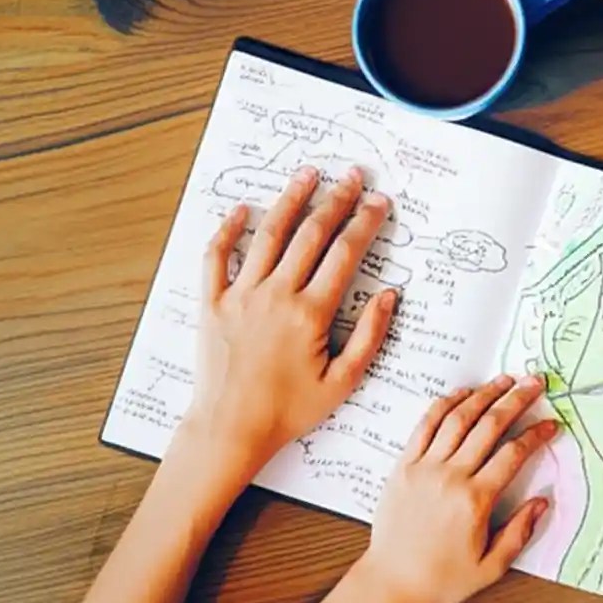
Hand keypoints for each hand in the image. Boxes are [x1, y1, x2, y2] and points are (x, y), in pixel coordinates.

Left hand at [186, 165, 395, 463]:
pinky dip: (227, 230)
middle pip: (310, 234)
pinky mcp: (212, 304)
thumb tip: (390, 296)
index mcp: (311, 313)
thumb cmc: (289, 410)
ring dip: (291, 201)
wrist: (231, 428)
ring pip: (268, 235)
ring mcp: (241, 296)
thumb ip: (370, 336)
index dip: (365, 223)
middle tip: (352, 178)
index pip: (345, 254)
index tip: (379, 203)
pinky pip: (217, 258)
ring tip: (308, 174)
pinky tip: (241, 209)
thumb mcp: (343, 382)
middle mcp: (276, 296)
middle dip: (336, 200)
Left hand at [360, 375, 557, 602]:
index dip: (536, 435)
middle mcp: (451, 476)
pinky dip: (445, 404)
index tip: (551, 424)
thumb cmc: (441, 579)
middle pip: (489, 426)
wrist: (391, 581)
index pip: (513, 454)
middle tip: (534, 383)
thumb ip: (519, 533)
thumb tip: (542, 501)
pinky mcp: (404, 465)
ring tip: (504, 380)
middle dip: (516, 400)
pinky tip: (462, 394)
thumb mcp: (490, 567)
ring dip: (484, 394)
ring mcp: (424, 467)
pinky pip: (426, 426)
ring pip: (458, 418)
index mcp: (475, 500)